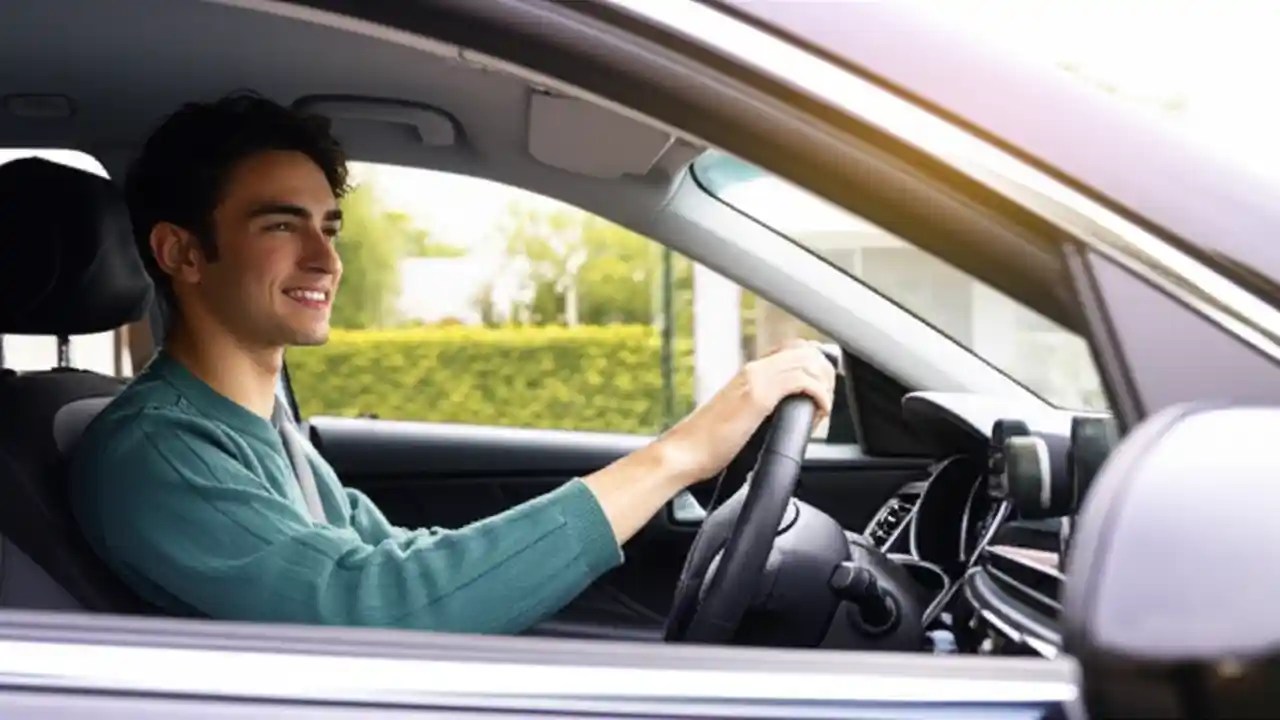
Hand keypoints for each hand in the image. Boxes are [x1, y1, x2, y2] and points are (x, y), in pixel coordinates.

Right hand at [656, 339, 836, 487]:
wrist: (683, 453)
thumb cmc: (707, 445)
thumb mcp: (739, 419)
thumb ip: (760, 411)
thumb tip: (782, 420)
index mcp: (748, 373)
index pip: (793, 349)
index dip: (814, 365)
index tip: (820, 391)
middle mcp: (752, 370)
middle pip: (806, 350)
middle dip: (826, 374)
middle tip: (825, 402)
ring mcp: (755, 379)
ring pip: (808, 361)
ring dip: (825, 385)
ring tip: (822, 410)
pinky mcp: (758, 395)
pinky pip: (803, 381)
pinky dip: (819, 396)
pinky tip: (817, 414)